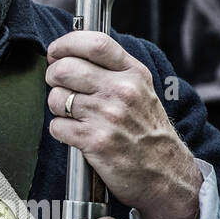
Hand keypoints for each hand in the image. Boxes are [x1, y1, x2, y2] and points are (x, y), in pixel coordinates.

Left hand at [45, 31, 202, 218]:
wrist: (166, 175)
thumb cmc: (147, 132)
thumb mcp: (142, 90)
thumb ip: (112, 69)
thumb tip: (69, 53)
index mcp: (134, 74)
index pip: (94, 42)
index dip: (65, 43)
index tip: (56, 52)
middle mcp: (122, 91)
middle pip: (64, 68)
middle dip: (53, 77)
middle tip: (60, 86)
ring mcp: (108, 116)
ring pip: (56, 98)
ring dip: (57, 107)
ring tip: (75, 115)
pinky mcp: (95, 141)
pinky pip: (56, 125)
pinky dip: (61, 131)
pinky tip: (77, 135)